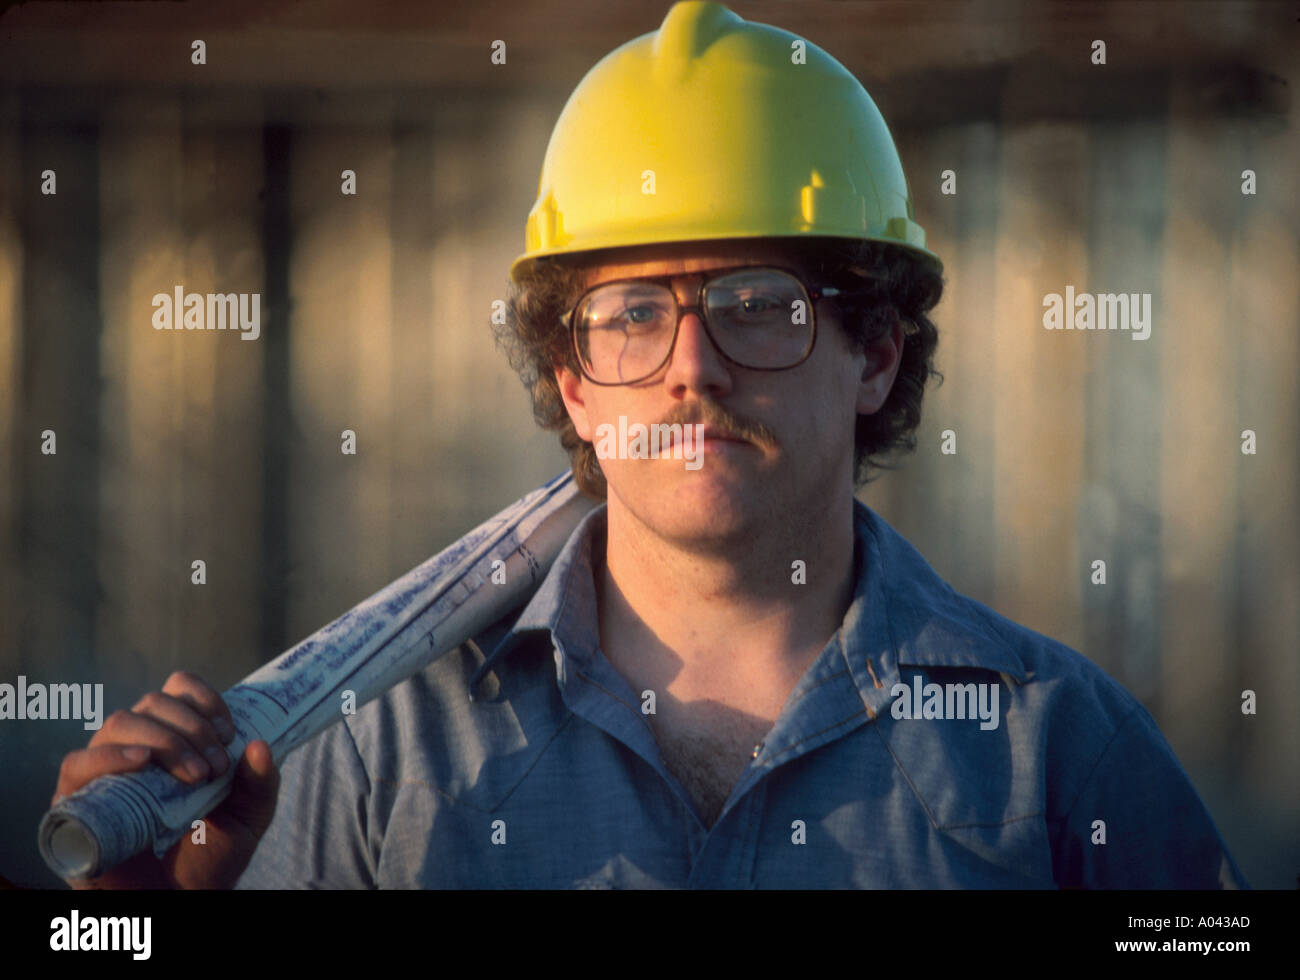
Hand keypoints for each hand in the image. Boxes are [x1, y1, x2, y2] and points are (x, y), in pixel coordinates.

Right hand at [51, 670, 279, 889]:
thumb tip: (260, 745)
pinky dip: (108, 755)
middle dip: (191, 728)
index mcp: (173, 738)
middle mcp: (135, 747)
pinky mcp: (75, 801)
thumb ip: (260, 784)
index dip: (203, 698)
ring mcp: (104, 772)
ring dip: (164, 740)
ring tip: (195, 775)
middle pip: (152, 704)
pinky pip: (77, 764)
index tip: (229, 731)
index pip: (177, 689)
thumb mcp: (248, 817)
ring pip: (119, 723)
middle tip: (215, 767)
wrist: (181, 900)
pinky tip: (141, 760)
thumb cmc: (210, 855)